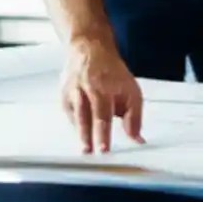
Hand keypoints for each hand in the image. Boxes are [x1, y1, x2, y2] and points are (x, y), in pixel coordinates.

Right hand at [60, 36, 144, 153]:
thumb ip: (134, 117)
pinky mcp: (64, 94)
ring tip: (85, 151)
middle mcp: (87, 89)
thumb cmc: (113, 73)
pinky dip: (75, 126)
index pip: (104, 114)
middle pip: (87, 117)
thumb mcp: (131, 91)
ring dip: (80, 134)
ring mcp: (73, 91)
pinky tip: (81, 137)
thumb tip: (138, 140)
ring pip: (75, 115)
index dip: (103, 133)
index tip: (104, 149)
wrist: (90, 48)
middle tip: (92, 153)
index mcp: (105, 88)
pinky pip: (69, 113)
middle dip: (89, 136)